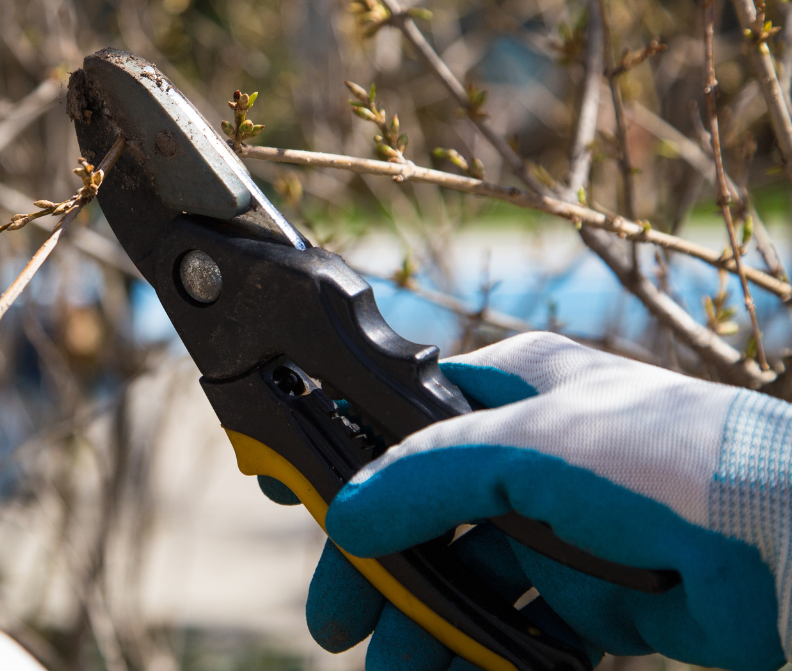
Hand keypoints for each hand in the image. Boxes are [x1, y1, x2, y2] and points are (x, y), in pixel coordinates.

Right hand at [268, 332, 789, 670]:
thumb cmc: (664, 457)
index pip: (397, 422)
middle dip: (378, 572)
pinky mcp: (592, 591)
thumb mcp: (523, 446)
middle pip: (420, 515)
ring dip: (426, 627)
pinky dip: (486, 651)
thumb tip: (344, 515)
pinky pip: (516, 627)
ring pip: (463, 580)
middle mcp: (527, 453)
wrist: (784, 540)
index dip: (343, 460)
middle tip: (338, 624)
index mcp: (507, 390)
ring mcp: (558, 524)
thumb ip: (422, 475)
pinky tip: (467, 670)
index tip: (290, 498)